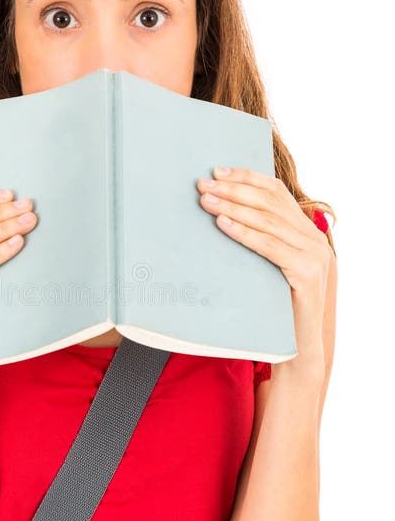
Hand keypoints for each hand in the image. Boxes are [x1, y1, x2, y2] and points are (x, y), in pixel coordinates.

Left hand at [196, 166, 329, 363]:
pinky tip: (223, 224)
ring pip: (269, 222)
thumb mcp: (267, 268)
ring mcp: (316, 256)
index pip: (277, 193)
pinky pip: (271, 247)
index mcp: (308, 231)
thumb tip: (221, 215)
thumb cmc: (274, 308)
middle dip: (234, 190)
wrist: (296, 349)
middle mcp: (316, 239)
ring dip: (234, 207)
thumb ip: (259, 243)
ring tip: (206, 201)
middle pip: (271, 203)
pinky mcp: (309, 274)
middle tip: (203, 184)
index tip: (217, 171)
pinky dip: (245, 233)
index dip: (247, 178)